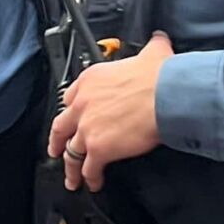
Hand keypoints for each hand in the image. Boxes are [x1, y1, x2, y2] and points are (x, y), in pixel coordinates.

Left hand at [47, 32, 170, 191]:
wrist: (167, 95)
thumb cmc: (161, 76)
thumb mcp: (151, 52)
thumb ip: (150, 47)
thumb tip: (160, 40)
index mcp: (91, 80)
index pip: (70, 97)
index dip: (71, 110)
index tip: (72, 117)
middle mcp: (83, 104)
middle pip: (61, 127)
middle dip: (57, 140)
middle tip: (57, 149)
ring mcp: (88, 128)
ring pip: (71, 152)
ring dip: (71, 167)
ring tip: (72, 178)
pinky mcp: (98, 148)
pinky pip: (89, 168)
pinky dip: (90, 178)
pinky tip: (93, 183)